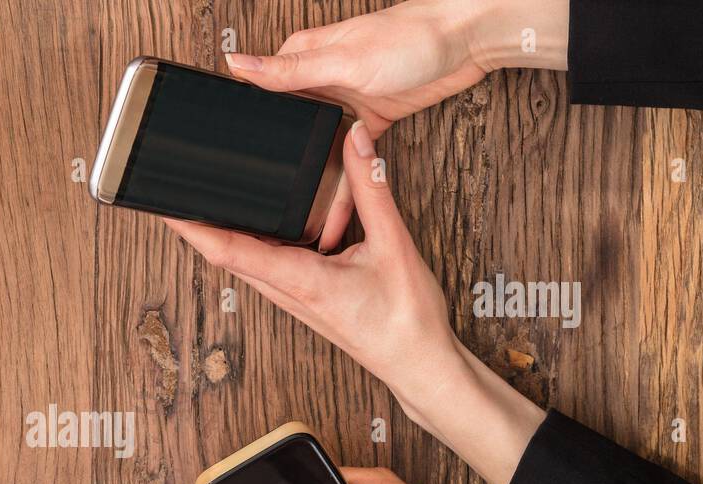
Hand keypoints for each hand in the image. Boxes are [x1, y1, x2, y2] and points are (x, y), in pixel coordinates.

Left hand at [165, 127, 543, 483]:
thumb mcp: (392, 245)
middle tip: (175, 185)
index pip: (228, 250)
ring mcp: (291, 296)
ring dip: (223, 229)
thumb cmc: (405, 319)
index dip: (192, 226)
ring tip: (206, 193)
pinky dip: (253, 238)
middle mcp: (286, 290)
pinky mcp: (301, 296)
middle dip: (196, 220)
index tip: (164, 204)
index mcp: (300, 279)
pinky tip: (259, 218)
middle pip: (224, 252)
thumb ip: (372, 189)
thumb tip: (355, 142)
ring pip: (244, 258)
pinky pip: (266, 263)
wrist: (416, 363)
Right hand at [222, 0, 566, 245]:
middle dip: (286, 176)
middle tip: (276, 215)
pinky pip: (349, 161)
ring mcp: (343, 105)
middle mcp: (319, 83)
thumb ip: (288, 71)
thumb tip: (236, 63)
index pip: (263, 102)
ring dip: (318, 188)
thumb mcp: (342, 60)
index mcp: (302, 61)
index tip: (239, 172)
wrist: (465, 42)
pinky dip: (346, 185)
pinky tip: (339, 209)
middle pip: (291, 138)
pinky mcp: (367, 123)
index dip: (251, 138)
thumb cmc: (409, 37)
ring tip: (312, 227)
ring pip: (320, 155)